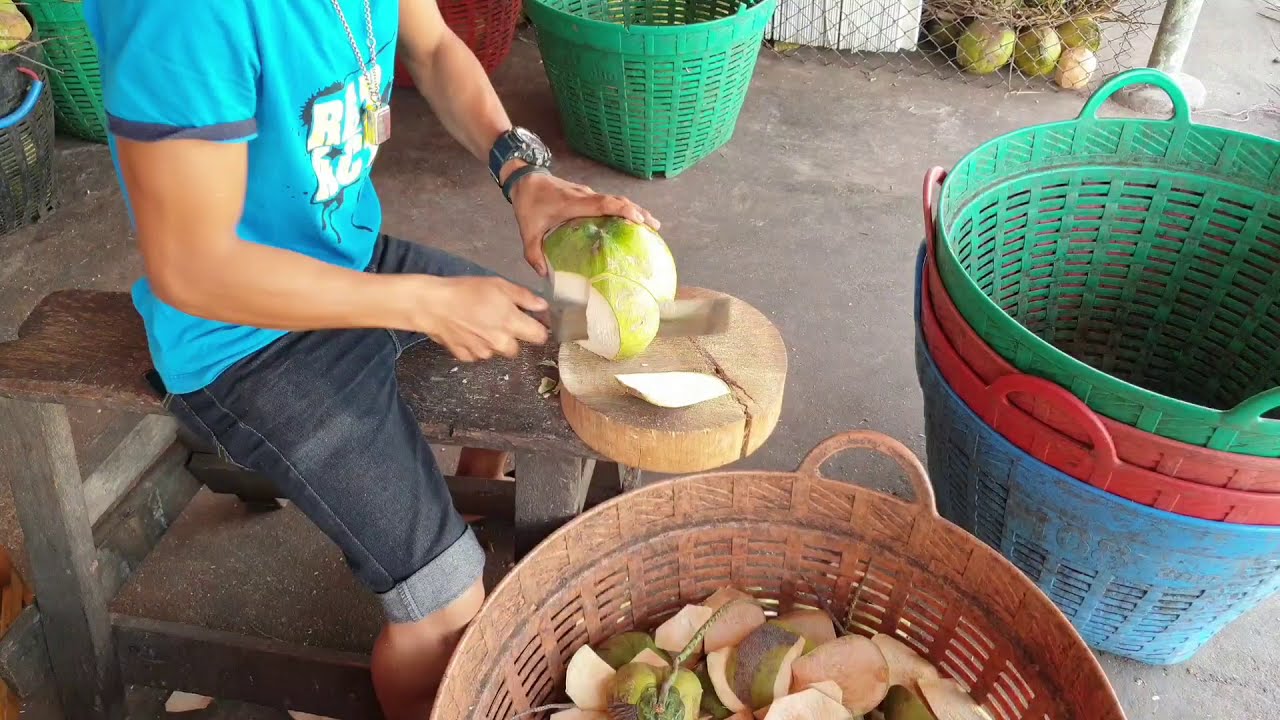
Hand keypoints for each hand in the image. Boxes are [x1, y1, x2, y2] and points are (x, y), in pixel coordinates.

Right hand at [412, 276, 549, 361]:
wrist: (433, 305)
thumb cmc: (466, 291)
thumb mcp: (499, 285)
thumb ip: (524, 298)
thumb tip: (543, 307)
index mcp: (511, 323)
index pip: (539, 337)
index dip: (539, 329)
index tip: (533, 323)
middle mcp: (500, 342)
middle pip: (516, 349)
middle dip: (511, 338)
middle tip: (499, 321)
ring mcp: (482, 352)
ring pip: (496, 352)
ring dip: (492, 342)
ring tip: (479, 324)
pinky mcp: (466, 356)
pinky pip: (477, 354)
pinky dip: (475, 346)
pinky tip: (467, 331)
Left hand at [509, 171, 659, 275]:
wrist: (524, 179)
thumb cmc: (528, 203)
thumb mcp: (527, 232)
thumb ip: (533, 254)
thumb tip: (545, 274)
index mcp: (573, 203)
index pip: (603, 203)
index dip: (622, 209)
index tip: (639, 219)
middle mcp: (584, 196)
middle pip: (617, 200)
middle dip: (638, 211)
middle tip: (655, 227)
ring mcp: (587, 194)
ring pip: (615, 199)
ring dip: (634, 209)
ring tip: (651, 225)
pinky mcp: (587, 195)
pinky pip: (609, 201)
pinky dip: (623, 209)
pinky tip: (630, 222)